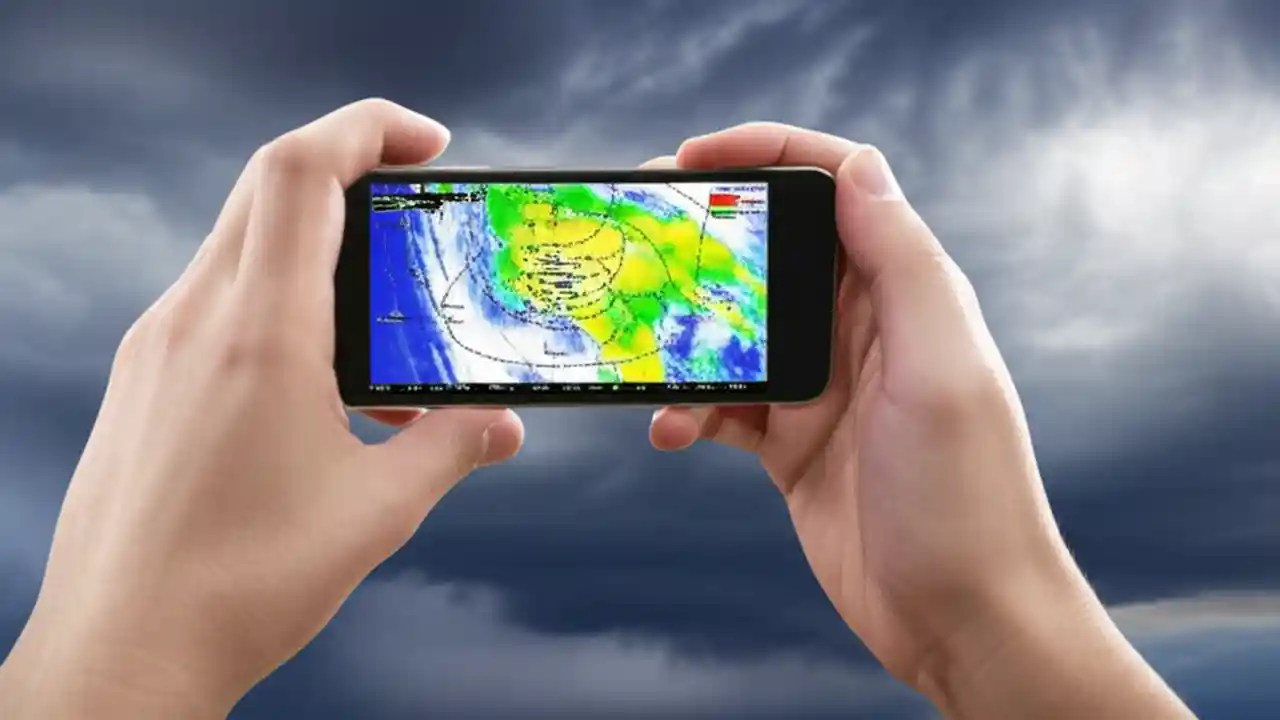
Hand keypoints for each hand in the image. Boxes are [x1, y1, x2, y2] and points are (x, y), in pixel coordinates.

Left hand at [0, 99, 523, 718]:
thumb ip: (453, 447)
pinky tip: (323, 379)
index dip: (368, 127)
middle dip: (350, 170)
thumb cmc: (239, 585)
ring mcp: (157, 349)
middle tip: (414, 201)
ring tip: (380, 314)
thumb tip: (502, 426)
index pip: (301, 169)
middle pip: (268, 187)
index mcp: (259, 333)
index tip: (427, 144)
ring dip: (316, 247)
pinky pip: (217, 303)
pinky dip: (279, 303)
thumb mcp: (378, 510)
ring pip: (240, 244)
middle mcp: (194, 321)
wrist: (121, 651)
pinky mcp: (144, 382)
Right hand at [647, 124, 1191, 717]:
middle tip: (638, 244)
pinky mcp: (792, 442)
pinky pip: (723, 405)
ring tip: (643, 357)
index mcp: (902, 293)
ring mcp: (822, 387)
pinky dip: (688, 411)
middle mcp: (860, 329)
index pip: (834, 189)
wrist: (962, 618)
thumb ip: (902, 262)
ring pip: (732, 331)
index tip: (690, 159)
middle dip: (701, 242)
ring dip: (682, 340)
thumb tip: (858, 166)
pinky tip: (670, 431)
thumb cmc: (968, 496)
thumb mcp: (941, 367)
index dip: (764, 156)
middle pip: (768, 253)